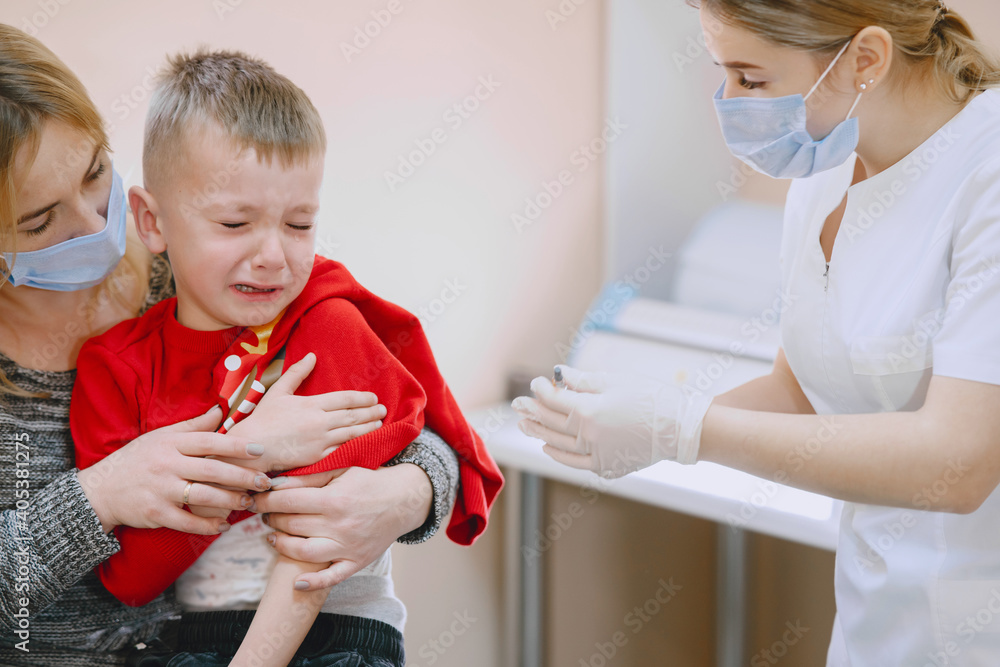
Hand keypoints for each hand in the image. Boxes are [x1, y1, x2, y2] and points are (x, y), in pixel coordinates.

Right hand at [77, 406, 272, 534]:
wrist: (99, 490)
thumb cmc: (136, 460)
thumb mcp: (160, 437)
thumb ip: (193, 425)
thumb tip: (220, 409)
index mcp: (170, 443)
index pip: (209, 442)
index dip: (237, 446)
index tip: (260, 451)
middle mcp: (166, 465)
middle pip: (212, 470)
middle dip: (242, 477)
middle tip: (265, 482)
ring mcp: (160, 490)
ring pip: (204, 496)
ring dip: (231, 501)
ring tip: (249, 501)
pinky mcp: (155, 513)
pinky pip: (188, 521)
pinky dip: (209, 525)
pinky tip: (224, 524)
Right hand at [225, 353, 387, 471]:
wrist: (250, 448)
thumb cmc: (262, 419)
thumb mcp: (278, 392)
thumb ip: (297, 373)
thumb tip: (312, 356)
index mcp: (311, 404)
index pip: (345, 399)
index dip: (362, 398)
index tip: (372, 397)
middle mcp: (319, 421)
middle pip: (353, 415)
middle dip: (371, 411)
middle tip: (383, 409)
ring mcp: (320, 441)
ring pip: (352, 432)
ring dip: (369, 427)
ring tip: (380, 423)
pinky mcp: (318, 457)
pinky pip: (343, 450)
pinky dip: (357, 444)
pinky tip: (366, 442)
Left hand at [250, 464, 431, 589]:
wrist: (404, 500)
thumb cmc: (369, 481)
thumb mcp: (341, 470)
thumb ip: (309, 477)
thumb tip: (275, 484)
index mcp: (335, 499)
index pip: (288, 501)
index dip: (266, 500)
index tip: (257, 498)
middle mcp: (340, 525)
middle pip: (292, 525)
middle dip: (272, 518)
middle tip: (265, 514)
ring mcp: (348, 546)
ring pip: (304, 552)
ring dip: (281, 545)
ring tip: (273, 536)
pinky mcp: (357, 562)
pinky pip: (332, 577)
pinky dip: (313, 583)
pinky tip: (297, 583)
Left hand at [511, 365, 713, 477]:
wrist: (681, 428)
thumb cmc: (651, 397)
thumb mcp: (616, 381)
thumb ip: (582, 381)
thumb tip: (557, 375)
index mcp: (590, 410)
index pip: (555, 400)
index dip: (541, 390)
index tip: (536, 382)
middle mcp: (589, 436)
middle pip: (552, 422)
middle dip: (533, 411)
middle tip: (517, 406)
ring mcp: (597, 455)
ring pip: (558, 444)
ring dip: (539, 432)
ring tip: (525, 425)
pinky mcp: (607, 467)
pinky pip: (574, 462)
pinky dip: (558, 455)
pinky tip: (547, 446)